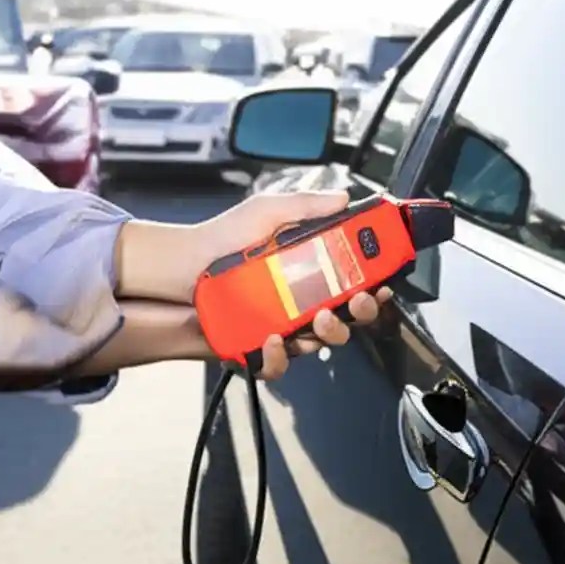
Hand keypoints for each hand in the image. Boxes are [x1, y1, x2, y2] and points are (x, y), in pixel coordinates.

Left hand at [191, 190, 392, 379]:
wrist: (182, 265)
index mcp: (311, 274)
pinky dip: (280, 357)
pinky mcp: (256, 349)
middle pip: (348, 320)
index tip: (383, 283)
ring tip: (319, 317)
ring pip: (319, 344)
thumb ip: (308, 206)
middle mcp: (301, 304)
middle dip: (361, 313)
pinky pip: (278, 365)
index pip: (355, 286)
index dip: (375, 289)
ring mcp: (281, 329)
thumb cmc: (223, 239)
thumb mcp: (267, 211)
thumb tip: (344, 198)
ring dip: (328, 334)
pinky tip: (274, 337)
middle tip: (357, 300)